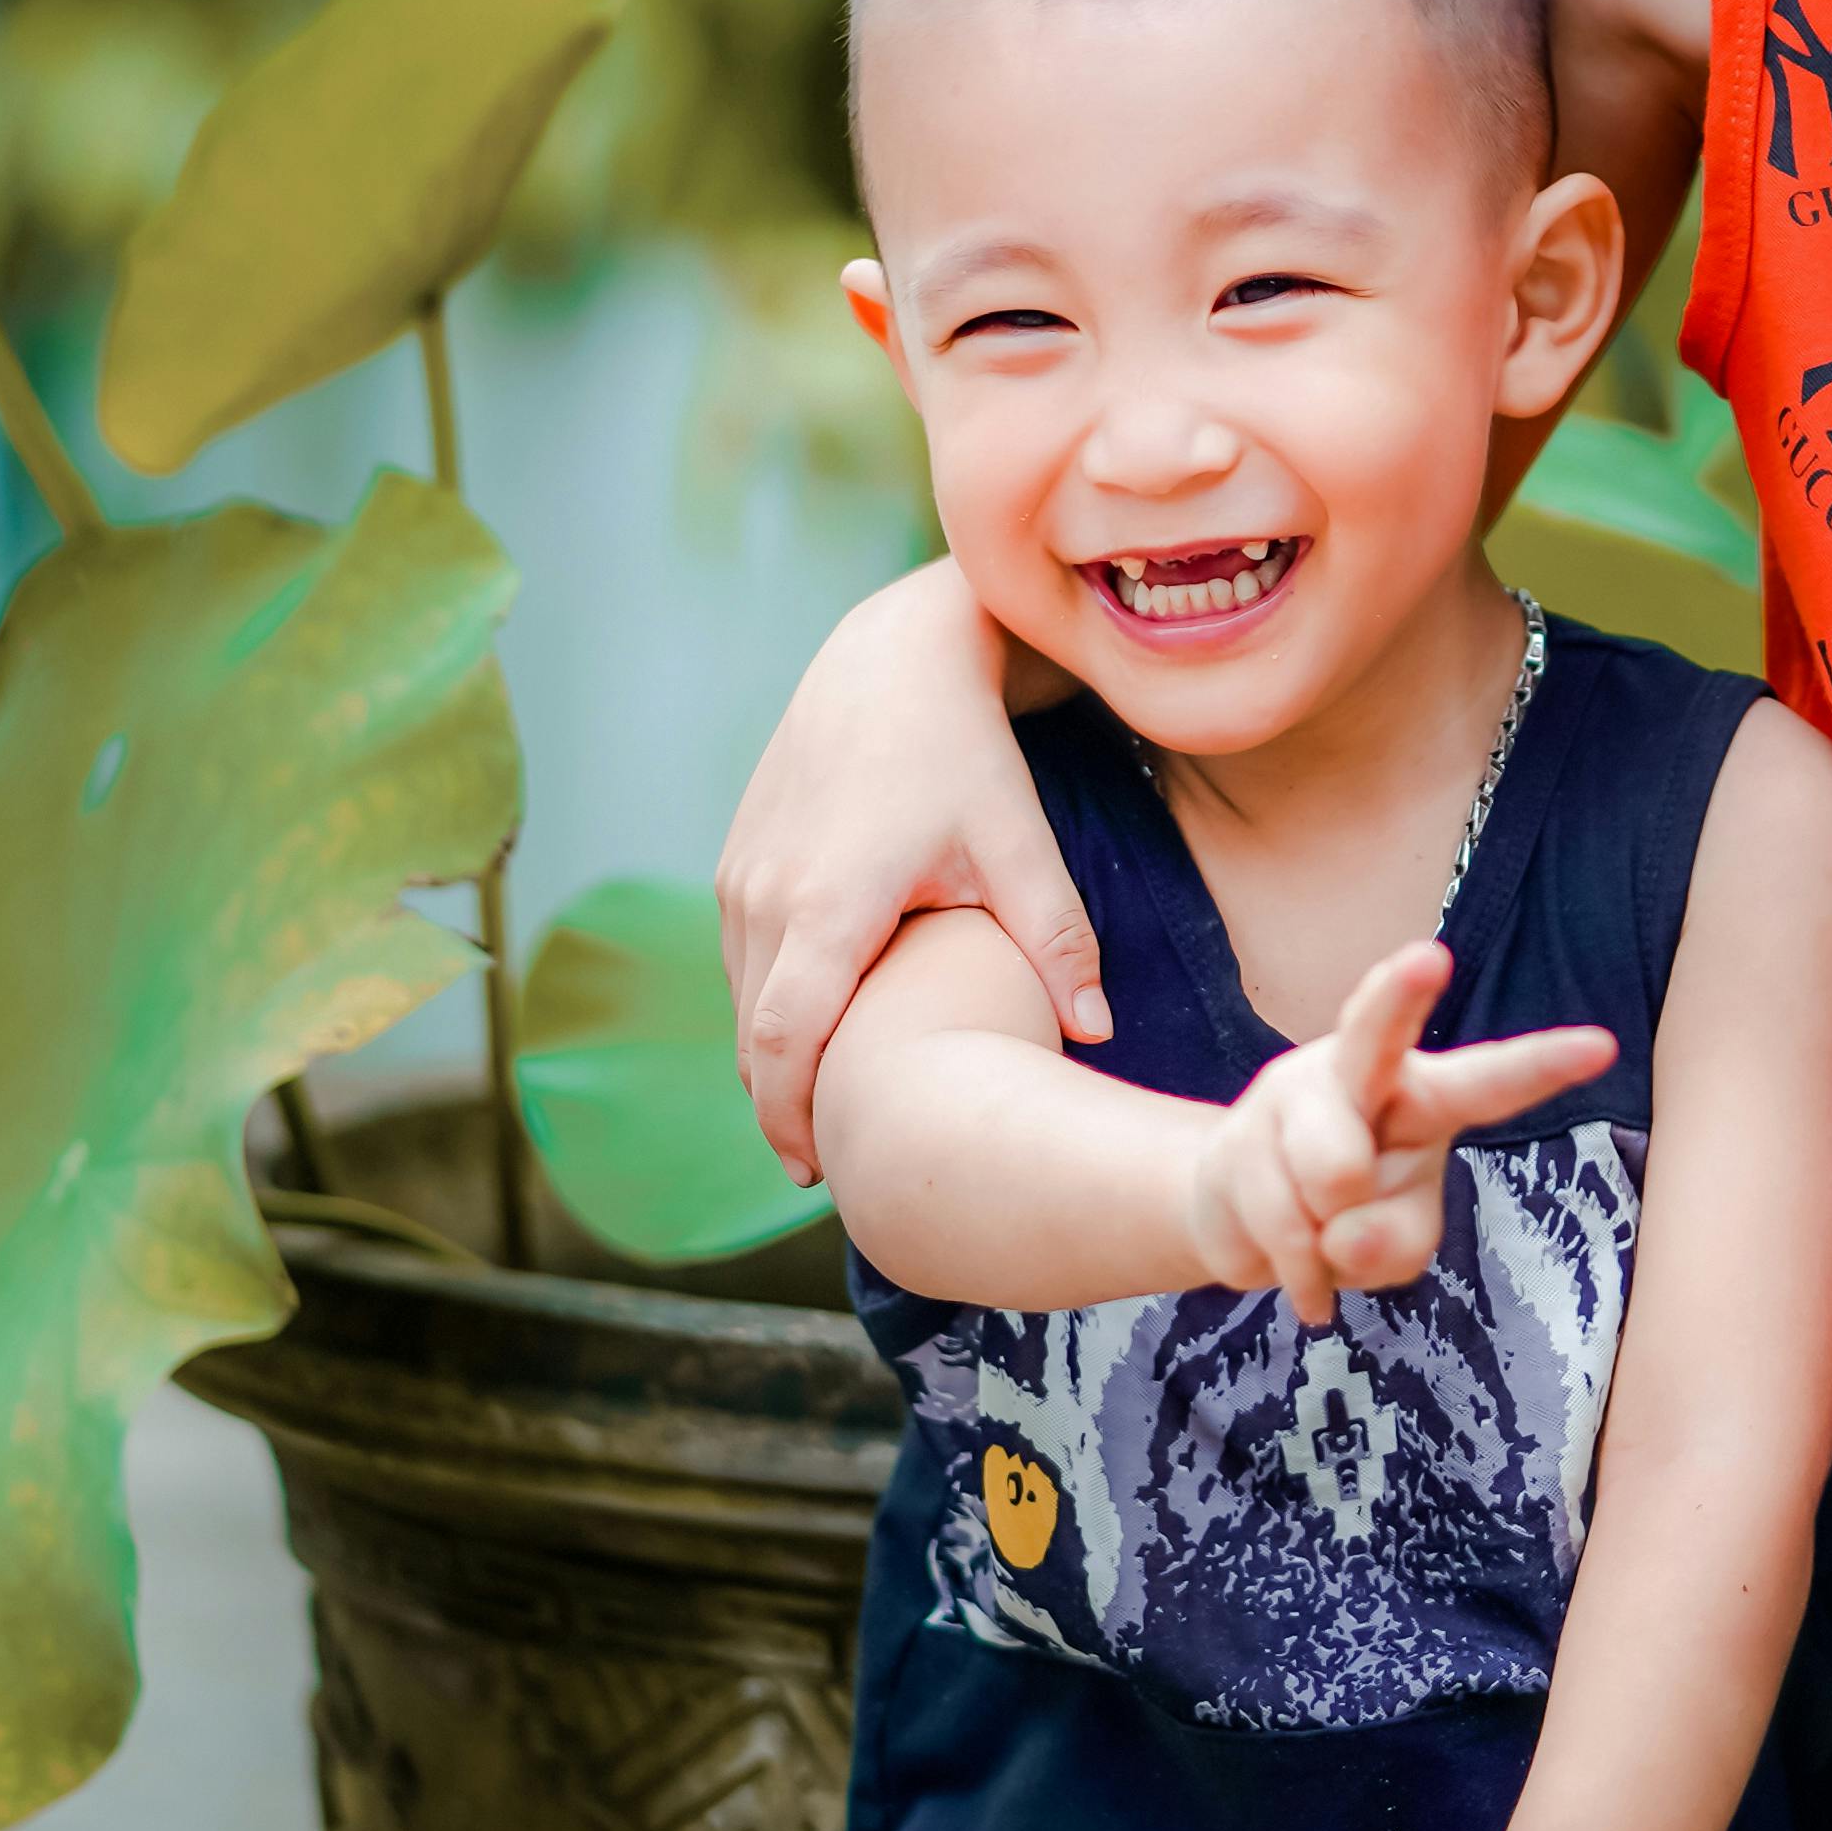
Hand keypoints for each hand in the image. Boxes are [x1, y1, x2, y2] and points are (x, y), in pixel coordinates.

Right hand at [719, 557, 1103, 1184]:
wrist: (891, 658)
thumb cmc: (963, 752)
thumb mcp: (1020, 844)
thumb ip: (1058, 942)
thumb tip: (1095, 1032)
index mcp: (827, 905)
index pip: (786, 1044)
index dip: (793, 1119)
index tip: (821, 1172)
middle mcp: (764, 895)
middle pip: (754, 1039)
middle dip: (783, 1108)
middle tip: (832, 1166)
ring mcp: (740, 874)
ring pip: (740, 1000)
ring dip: (771, 1060)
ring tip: (824, 1112)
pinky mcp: (736, 857)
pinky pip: (739, 958)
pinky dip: (764, 1008)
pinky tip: (809, 1036)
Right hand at [1188, 941, 1622, 1325]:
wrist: (1238, 1212)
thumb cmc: (1348, 1211)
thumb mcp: (1396, 1241)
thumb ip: (1393, 1242)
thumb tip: (1344, 1238)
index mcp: (1419, 1092)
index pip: (1485, 1079)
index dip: (1540, 1066)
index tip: (1602, 1046)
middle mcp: (1352, 1073)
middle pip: (1372, 1033)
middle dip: (1398, 996)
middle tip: (1430, 957)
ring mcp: (1285, 1100)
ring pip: (1327, 1179)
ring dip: (1327, 1239)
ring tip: (1323, 1235)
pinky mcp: (1230, 1144)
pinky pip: (1275, 1229)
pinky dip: (1290, 1269)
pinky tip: (1287, 1256)